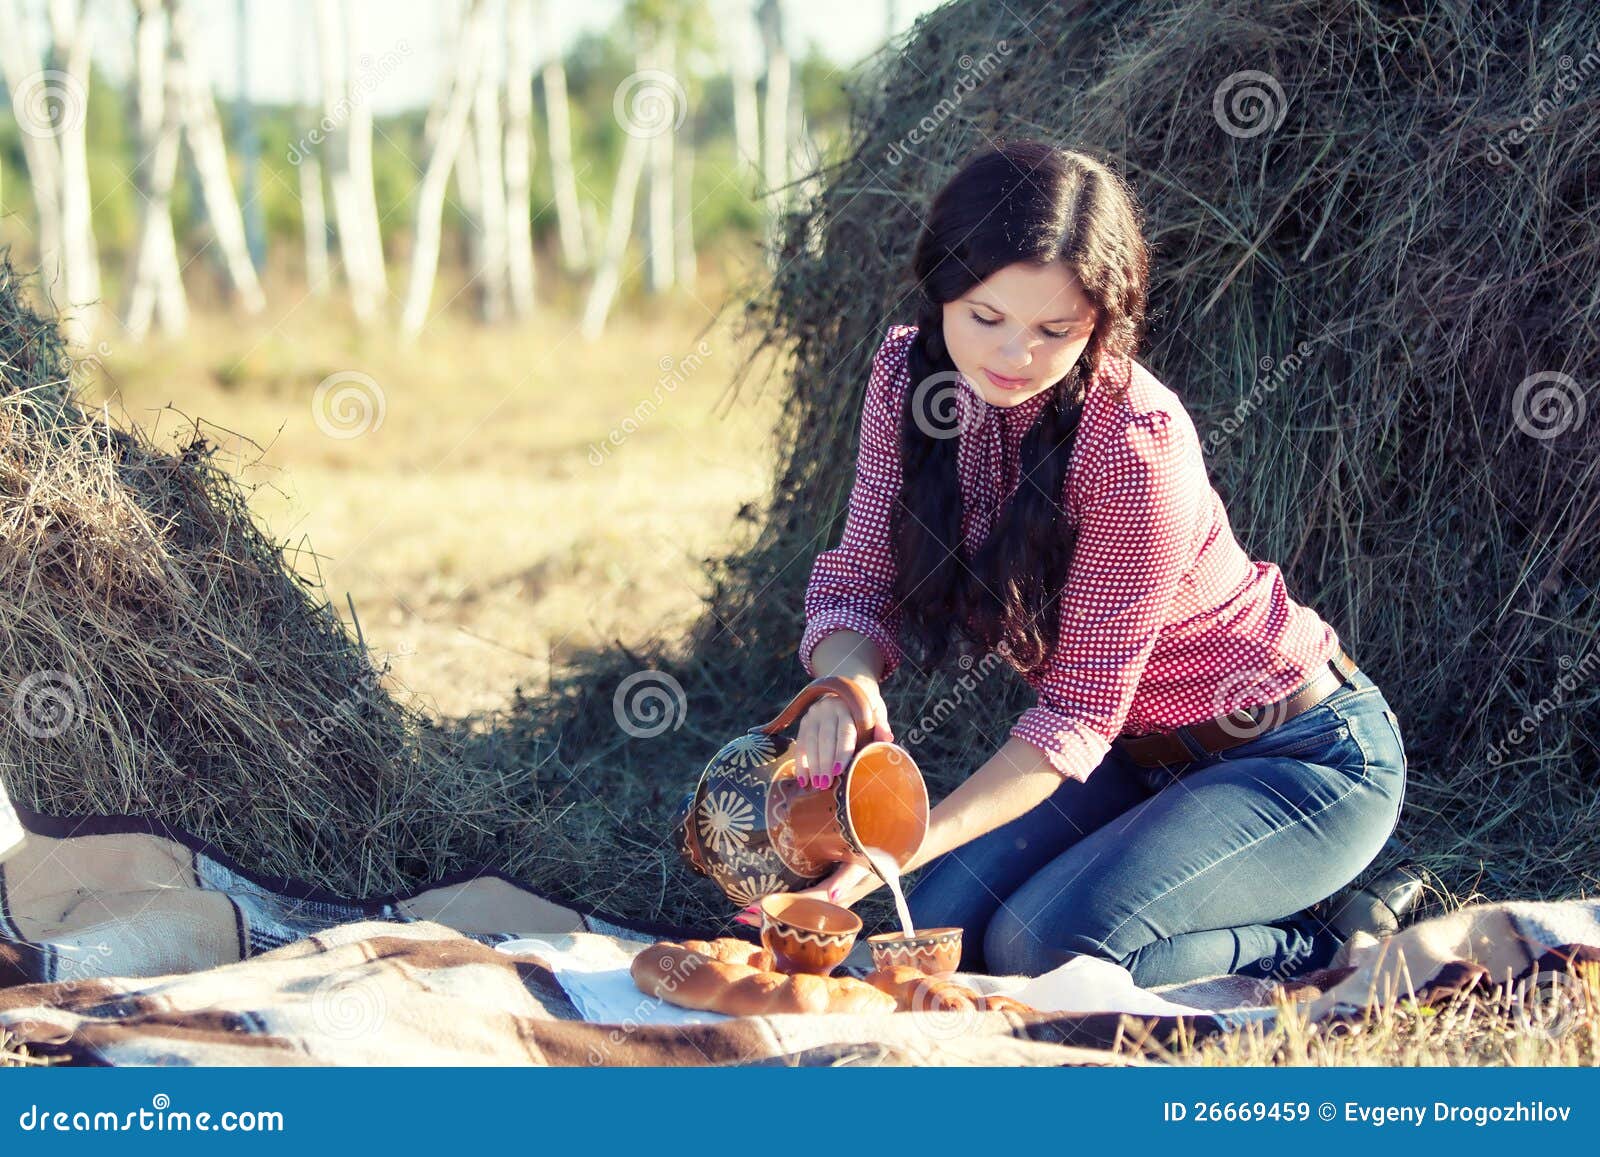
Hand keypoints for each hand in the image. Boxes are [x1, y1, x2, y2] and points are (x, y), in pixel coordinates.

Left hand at [733, 850, 879, 925]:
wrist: (893, 856)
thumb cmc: (879, 856)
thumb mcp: (868, 862)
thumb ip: (849, 878)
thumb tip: (830, 897)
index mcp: (837, 899)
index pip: (801, 905)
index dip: (778, 907)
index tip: (754, 907)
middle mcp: (830, 905)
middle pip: (795, 914)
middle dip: (769, 915)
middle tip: (740, 916)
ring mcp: (828, 902)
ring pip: (796, 911)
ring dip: (773, 911)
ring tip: (747, 914)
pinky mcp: (828, 895)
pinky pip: (803, 903)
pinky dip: (784, 904)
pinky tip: (769, 903)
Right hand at [794, 676, 892, 790]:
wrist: (849, 686)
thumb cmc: (866, 706)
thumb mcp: (876, 711)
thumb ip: (881, 725)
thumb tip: (887, 738)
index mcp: (849, 706)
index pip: (845, 732)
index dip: (841, 752)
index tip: (839, 771)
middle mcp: (829, 709)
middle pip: (825, 739)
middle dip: (824, 763)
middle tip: (825, 784)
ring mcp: (815, 714)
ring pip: (810, 742)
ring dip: (812, 765)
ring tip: (816, 784)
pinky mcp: (805, 721)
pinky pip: (801, 743)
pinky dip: (801, 762)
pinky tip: (803, 779)